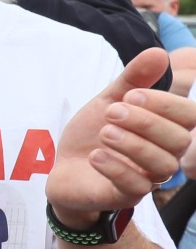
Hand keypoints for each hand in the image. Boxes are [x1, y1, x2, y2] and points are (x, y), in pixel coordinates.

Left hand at [49, 48, 195, 226]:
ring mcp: (147, 178)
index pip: (190, 116)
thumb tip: (159, 52)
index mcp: (165, 129)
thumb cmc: (93, 134)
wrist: (64, 169)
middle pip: (178, 140)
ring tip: (105, 132)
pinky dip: (116, 168)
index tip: (132, 94)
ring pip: (162, 165)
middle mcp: (164, 154)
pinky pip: (136, 188)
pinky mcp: (125, 196)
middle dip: (147, 122)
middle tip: (112, 112)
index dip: (167, 104)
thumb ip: (133, 79)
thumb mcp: (108, 101)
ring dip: (133, 144)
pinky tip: (95, 155)